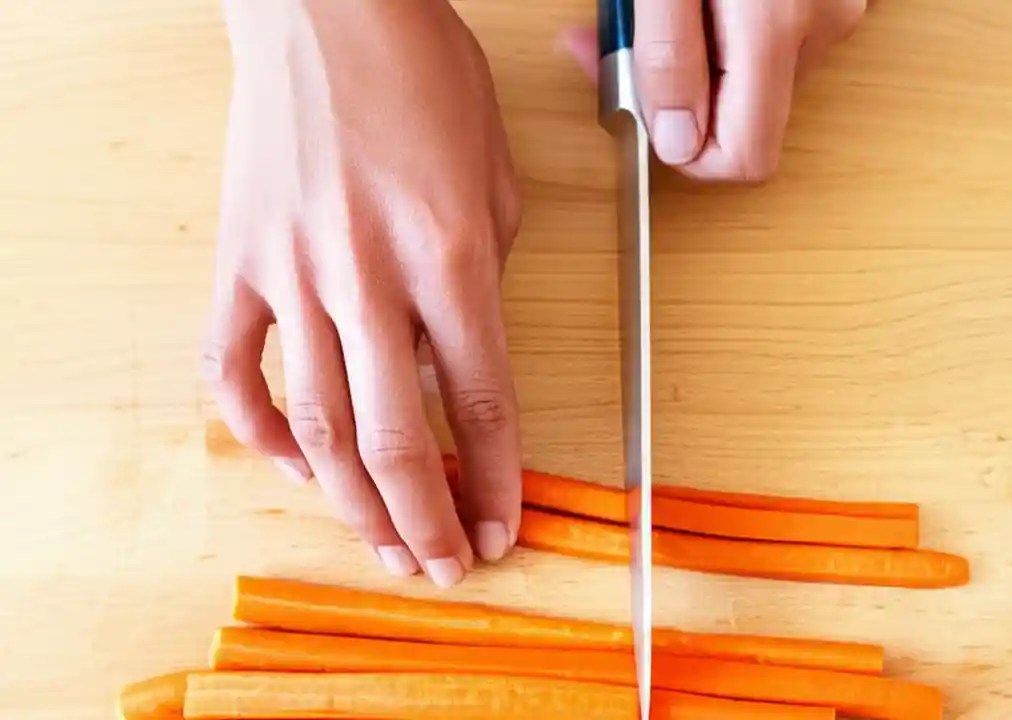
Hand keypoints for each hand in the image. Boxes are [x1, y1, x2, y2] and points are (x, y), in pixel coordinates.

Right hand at [204, 0, 522, 585]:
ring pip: (318, 423)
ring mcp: (293, 273)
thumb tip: (468, 348)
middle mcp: (369, 276)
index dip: (499, 480)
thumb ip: (489, 274)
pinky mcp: (239, 262)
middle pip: (399, 436)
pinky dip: (259, 431)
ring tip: (384, 546)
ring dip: (354, 502)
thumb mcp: (497, 173)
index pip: (484, 401)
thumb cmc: (424, 74)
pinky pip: (233, 370)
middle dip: (427, 519)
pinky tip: (295, 466)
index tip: (506, 526)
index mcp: (451, 254)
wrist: (327, 7)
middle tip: (444, 565)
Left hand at [563, 0, 865, 180]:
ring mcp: (832, 7)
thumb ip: (668, 56)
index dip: (686, 155)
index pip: (744, 158)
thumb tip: (673, 141)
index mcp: (775, 29)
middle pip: (744, 118)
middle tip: (614, 39)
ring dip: (696, 56)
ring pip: (753, 78)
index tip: (635, 111)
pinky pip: (770, 38)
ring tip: (651, 5)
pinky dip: (724, 27)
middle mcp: (818, 27)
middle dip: (676, 94)